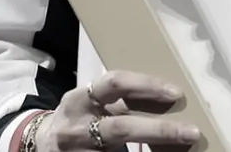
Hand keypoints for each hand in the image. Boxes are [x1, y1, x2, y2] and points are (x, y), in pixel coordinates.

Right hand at [35, 70, 202, 150]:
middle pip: (121, 127)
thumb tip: (167, 96)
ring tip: (182, 149)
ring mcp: (77, 151)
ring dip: (151, 151)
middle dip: (159, 130)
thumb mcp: (90, 101)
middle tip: (191, 131)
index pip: (114, 84)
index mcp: (81, 98)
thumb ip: (118, 100)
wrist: (38, 144)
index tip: (175, 92)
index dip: (146, 85)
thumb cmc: (78, 115)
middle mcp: (77, 125)